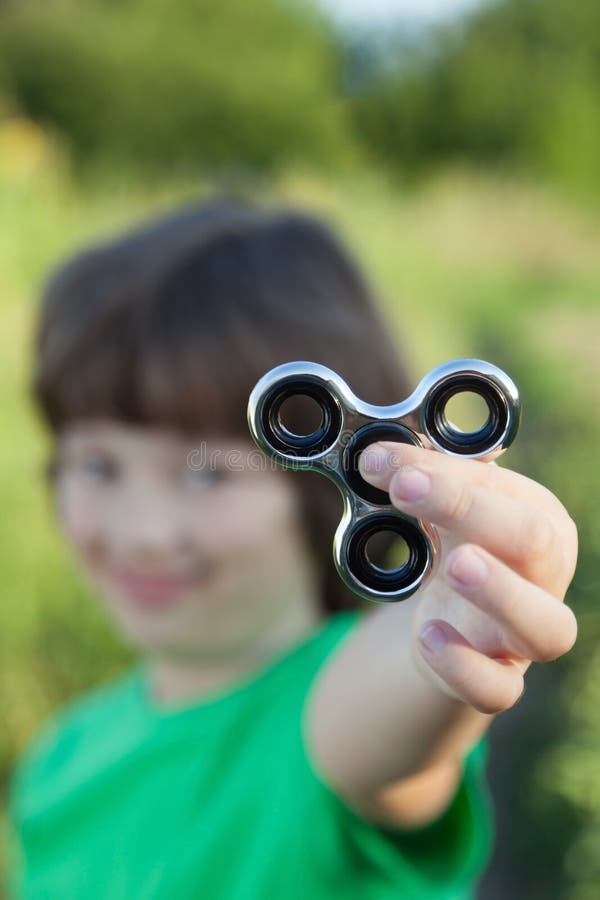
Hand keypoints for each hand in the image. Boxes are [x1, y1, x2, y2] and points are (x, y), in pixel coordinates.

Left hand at [358, 442, 577, 714]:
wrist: (451, 622)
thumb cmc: (454, 547)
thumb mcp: (441, 506)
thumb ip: (419, 476)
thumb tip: (376, 454)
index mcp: (539, 518)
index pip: (506, 489)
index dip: (444, 474)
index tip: (382, 462)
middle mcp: (545, 575)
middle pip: (537, 544)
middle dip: (470, 510)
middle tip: (407, 490)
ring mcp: (527, 634)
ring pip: (548, 628)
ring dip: (502, 594)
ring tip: (454, 565)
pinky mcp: (501, 680)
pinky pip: (499, 689)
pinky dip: (465, 667)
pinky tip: (429, 636)